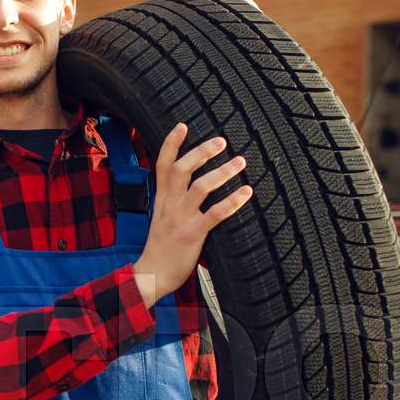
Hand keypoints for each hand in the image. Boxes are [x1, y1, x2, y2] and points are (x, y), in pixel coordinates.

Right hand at [132, 123, 252, 307]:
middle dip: (201, 152)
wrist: (152, 274)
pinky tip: (246, 192)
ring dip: (223, 172)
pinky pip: (215, 214)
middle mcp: (170, 205)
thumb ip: (173, 201)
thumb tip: (189, 187)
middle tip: (221, 141)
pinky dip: (232, 201)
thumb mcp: (161, 218)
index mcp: (162, 199)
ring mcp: (181, 219)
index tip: (182, 125)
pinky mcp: (193, 234)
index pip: (162, 165)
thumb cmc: (160, 247)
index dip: (170, 144)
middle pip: (181, 169)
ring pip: (201, 187)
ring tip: (240, 162)